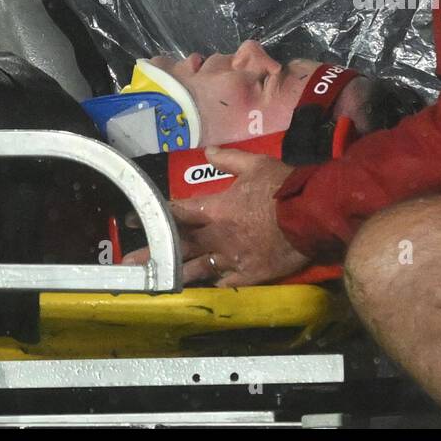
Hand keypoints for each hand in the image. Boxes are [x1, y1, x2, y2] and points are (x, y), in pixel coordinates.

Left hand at [125, 149, 308, 286]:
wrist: (311, 214)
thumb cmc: (283, 187)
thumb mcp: (256, 164)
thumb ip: (229, 159)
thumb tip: (208, 152)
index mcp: (216, 209)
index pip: (177, 211)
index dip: (155, 214)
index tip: (130, 220)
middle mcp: (218, 236)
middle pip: (179, 245)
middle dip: (153, 252)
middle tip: (129, 262)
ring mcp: (232, 258)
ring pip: (197, 268)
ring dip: (174, 274)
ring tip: (152, 283)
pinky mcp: (249, 275)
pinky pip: (224, 282)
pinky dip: (212, 284)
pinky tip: (200, 289)